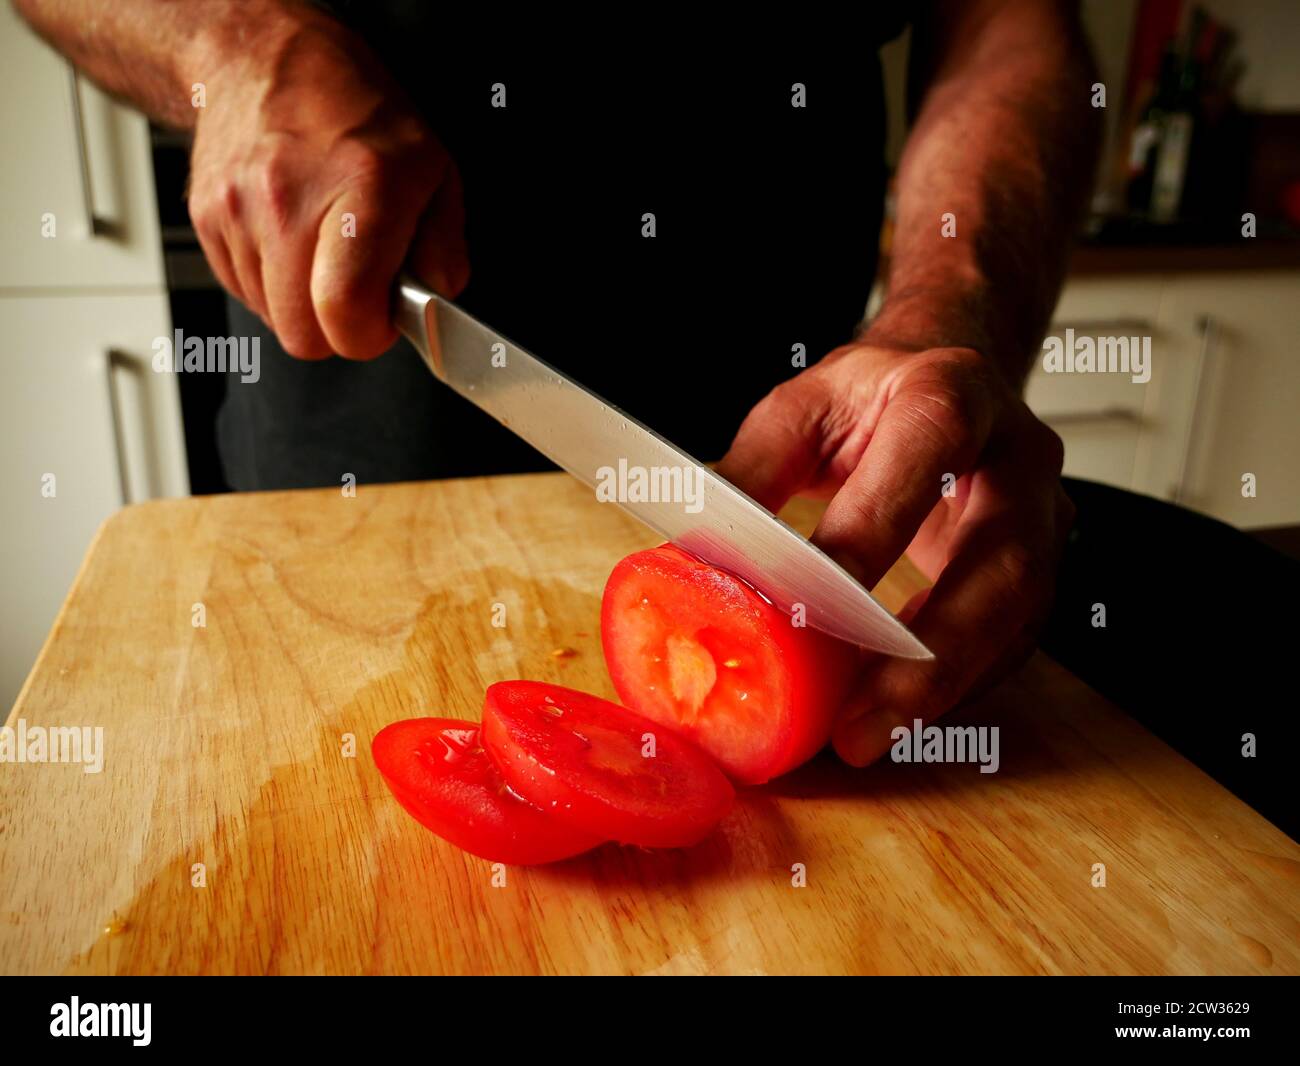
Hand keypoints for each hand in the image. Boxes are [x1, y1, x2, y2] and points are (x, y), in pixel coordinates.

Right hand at [187, 12, 467, 359]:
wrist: (264, 60)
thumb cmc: (353, 112)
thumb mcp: (432, 168)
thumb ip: (445, 246)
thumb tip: (437, 296)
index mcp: (361, 189)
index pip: (346, 309)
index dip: (369, 335)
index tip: (382, 320)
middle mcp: (290, 202)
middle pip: (304, 336)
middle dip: (337, 329)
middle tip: (356, 290)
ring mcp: (239, 212)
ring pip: (273, 319)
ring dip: (302, 303)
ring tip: (322, 250)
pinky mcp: (206, 220)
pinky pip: (244, 292)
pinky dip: (271, 282)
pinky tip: (290, 240)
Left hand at [717, 339, 1073, 765]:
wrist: (947, 382)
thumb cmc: (870, 396)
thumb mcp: (800, 408)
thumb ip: (753, 472)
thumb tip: (693, 557)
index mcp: (950, 392)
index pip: (923, 457)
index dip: (871, 535)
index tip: (809, 607)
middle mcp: (1018, 457)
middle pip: (1002, 566)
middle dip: (933, 657)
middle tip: (861, 724)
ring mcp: (1045, 517)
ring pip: (1018, 619)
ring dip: (946, 689)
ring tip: (871, 736)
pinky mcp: (1044, 568)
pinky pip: (1012, 641)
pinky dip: (956, 686)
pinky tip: (900, 715)